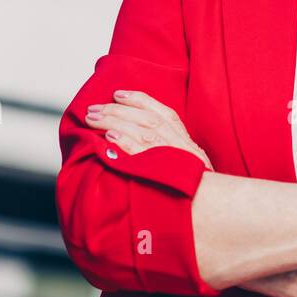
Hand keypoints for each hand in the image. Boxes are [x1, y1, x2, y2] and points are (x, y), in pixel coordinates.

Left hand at [84, 90, 212, 169]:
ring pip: (139, 130)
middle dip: (117, 110)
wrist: (203, 201)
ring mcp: (167, 155)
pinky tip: (110, 136)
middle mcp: (175, 142)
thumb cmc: (190, 181)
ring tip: (93, 119)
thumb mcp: (184, 155)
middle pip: (144, 118)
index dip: (137, 100)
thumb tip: (136, 129)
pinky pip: (140, 153)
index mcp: (181, 136)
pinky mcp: (158, 171)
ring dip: (114, 121)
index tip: (117, 94)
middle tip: (94, 108)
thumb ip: (166, 140)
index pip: (159, 110)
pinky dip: (125, 142)